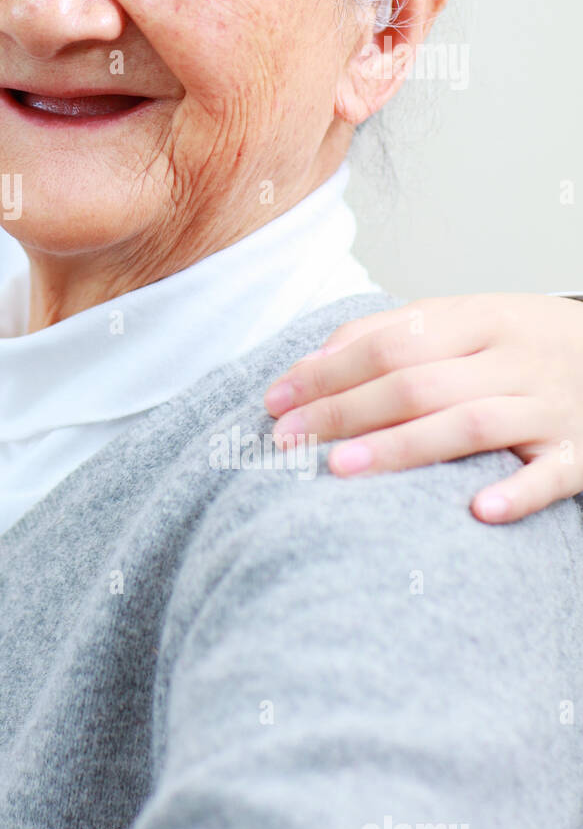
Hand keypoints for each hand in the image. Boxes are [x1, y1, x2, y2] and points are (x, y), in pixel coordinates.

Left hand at [264, 294, 582, 522]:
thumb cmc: (523, 345)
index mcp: (480, 318)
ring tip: (339, 468)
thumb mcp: (466, 319)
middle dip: (343, 412)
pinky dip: (516, 492)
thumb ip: (390, 333)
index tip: (276, 401)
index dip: (327, 372)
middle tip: (287, 440)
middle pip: (416, 383)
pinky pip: (552, 475)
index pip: (389, 342)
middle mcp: (513, 358)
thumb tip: (310, 363)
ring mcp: (551, 406)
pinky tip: (475, 510)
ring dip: (401, 448)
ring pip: (470, 424)